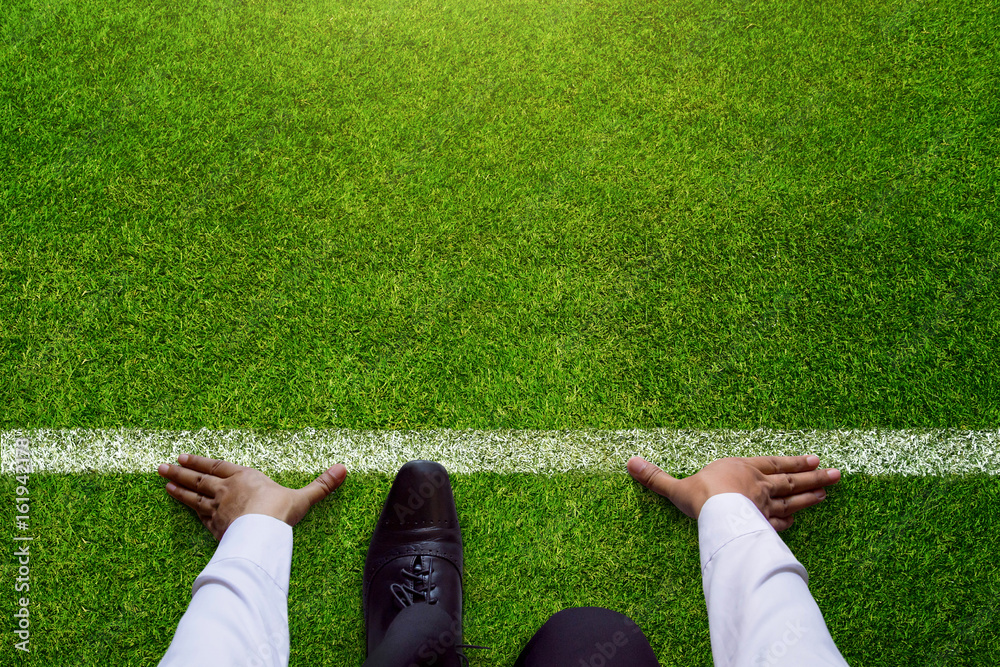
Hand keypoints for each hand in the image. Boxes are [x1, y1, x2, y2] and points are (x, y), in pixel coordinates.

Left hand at [157, 453, 347, 539]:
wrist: (262, 533)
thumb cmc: (279, 512)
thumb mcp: (303, 497)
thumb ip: (321, 484)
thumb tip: (344, 469)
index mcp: (244, 477)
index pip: (218, 467)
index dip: (201, 462)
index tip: (185, 457)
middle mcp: (226, 489)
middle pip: (199, 478)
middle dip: (181, 471)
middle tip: (163, 465)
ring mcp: (216, 508)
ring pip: (192, 495)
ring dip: (177, 487)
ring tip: (163, 480)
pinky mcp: (213, 525)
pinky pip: (195, 514)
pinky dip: (185, 508)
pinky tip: (178, 505)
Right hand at [627, 454, 840, 530]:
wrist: (718, 515)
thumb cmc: (703, 496)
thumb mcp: (677, 485)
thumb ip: (656, 477)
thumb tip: (630, 462)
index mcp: (744, 469)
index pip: (774, 463)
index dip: (793, 462)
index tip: (813, 460)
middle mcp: (760, 486)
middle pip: (792, 481)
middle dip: (815, 477)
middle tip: (837, 474)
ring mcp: (766, 507)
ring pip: (795, 500)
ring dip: (813, 496)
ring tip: (830, 491)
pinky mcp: (765, 526)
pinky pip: (781, 523)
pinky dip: (790, 522)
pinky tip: (797, 523)